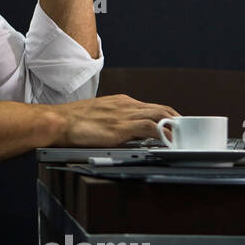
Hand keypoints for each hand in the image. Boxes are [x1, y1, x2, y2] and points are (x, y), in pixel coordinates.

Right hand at [49, 94, 179, 147]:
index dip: (167, 116)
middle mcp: (126, 105)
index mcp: (121, 102)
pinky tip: (169, 143)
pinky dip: (163, 134)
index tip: (174, 126)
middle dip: (177, 120)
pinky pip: (151, 128)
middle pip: (162, 108)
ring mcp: (125, 115)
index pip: (151, 107)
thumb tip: (124, 134)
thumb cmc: (71, 122)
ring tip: (183, 139)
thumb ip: (114, 122)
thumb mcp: (98, 117)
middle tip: (186, 134)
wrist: (57, 121)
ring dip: (174, 127)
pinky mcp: (121, 127)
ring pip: (161, 115)